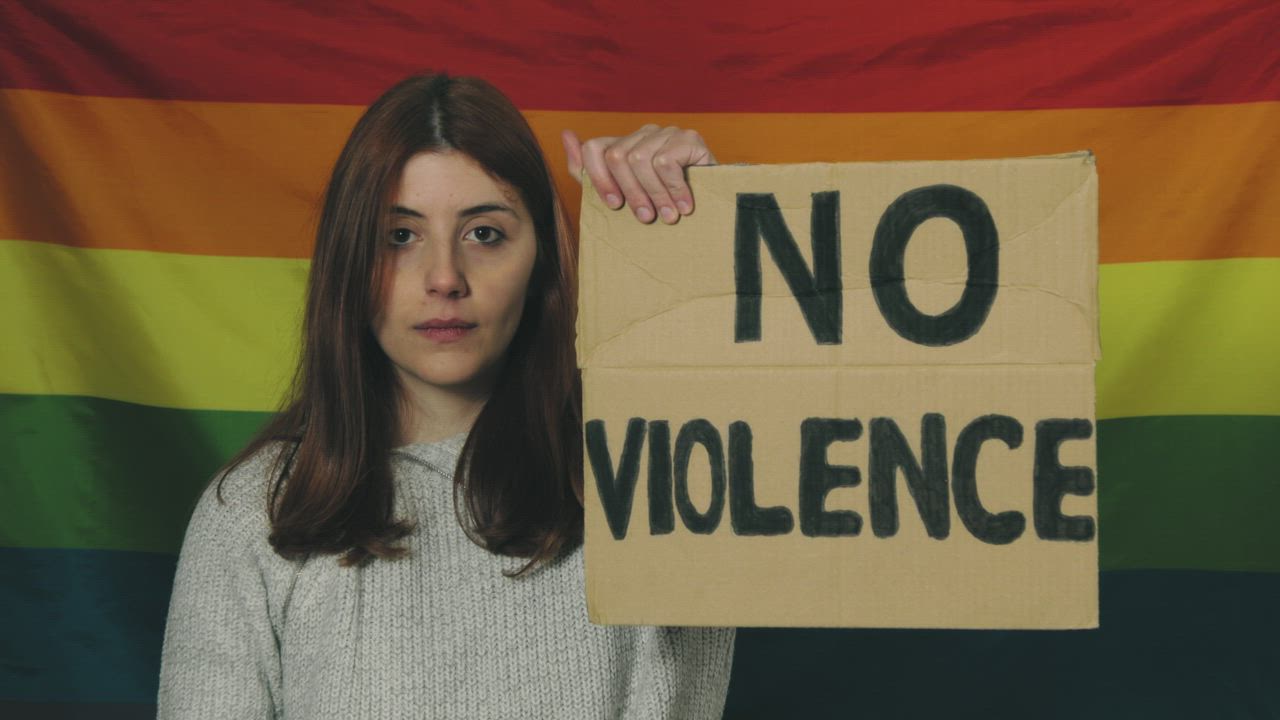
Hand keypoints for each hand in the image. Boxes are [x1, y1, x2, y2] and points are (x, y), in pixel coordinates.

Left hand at [562, 125, 715, 224]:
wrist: (710, 210)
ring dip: (655, 195)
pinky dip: (674, 189)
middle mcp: (644, 133)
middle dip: (631, 193)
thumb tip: (566, 135)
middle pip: (617, 156)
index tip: (614, 206)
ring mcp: (667, 133)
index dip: (600, 178)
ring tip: (668, 217)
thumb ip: (589, 171)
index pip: (594, 148)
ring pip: (641, 160)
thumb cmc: (662, 205)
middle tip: (646, 219)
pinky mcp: (689, 138)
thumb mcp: (622, 195)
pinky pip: (667, 162)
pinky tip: (685, 206)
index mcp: (625, 144)